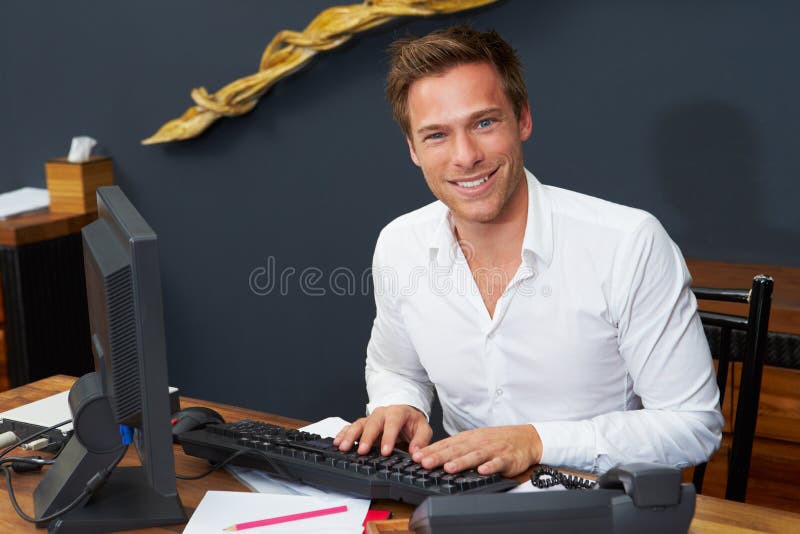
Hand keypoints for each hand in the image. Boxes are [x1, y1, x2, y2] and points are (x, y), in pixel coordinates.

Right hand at [333, 405, 431, 455]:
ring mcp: (370, 418)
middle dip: (366, 438)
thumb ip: (421, 440)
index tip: (386, 451)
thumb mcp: (423, 429)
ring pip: (359, 424)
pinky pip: (351, 427)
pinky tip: (337, 442)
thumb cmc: (412, 422)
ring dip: (350, 436)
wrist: (404, 413)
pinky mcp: (363, 424)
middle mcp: (382, 413)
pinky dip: (343, 434)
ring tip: (343, 448)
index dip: (389, 437)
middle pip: (373, 423)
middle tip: (362, 451)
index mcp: (398, 412)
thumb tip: (416, 453)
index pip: (393, 423)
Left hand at [411, 425, 541, 476]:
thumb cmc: (496, 440)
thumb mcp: (475, 440)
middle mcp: (478, 442)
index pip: (446, 444)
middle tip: (425, 463)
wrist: (525, 437)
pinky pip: (497, 463)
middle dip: (440, 457)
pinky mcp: (506, 458)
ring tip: (449, 468)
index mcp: (468, 438)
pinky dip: (490, 467)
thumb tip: (433, 456)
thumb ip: (456, 448)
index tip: (417, 457)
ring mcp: (492, 450)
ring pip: (475, 456)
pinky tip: (482, 471)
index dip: (431, 451)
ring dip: (461, 462)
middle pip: (456, 450)